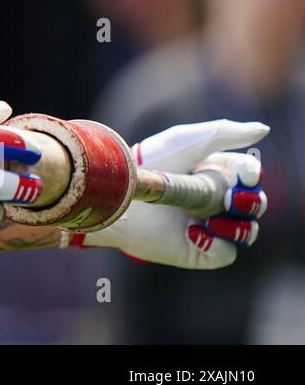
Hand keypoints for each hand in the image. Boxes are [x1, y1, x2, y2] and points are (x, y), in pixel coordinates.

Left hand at [74, 119, 269, 268]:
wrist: (120, 195)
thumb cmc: (151, 163)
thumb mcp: (187, 142)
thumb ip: (224, 134)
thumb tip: (263, 130)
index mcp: (213, 172)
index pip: (249, 176)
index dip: (251, 175)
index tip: (244, 175)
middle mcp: (213, 200)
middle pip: (254, 204)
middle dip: (250, 201)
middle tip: (229, 198)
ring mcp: (207, 226)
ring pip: (247, 231)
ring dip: (239, 226)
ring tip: (212, 218)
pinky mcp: (197, 250)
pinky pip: (227, 254)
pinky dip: (218, 245)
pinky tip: (194, 233)